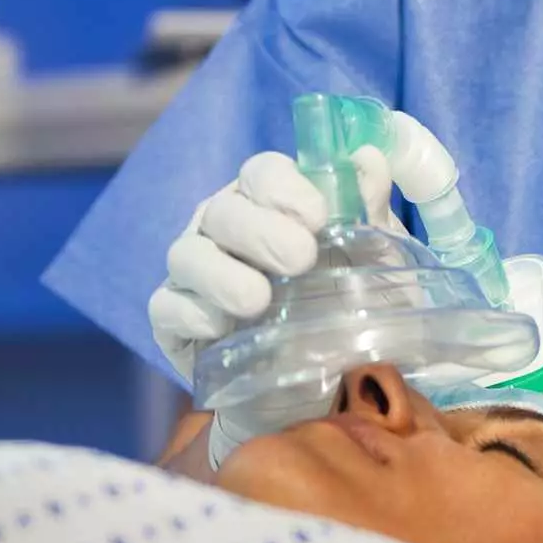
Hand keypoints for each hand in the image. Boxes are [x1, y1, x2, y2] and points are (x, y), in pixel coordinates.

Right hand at [148, 146, 397, 381]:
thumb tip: (368, 160)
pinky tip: (222, 329)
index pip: (262, 172)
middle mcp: (224, 228)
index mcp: (269, 203)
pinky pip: (166, 308)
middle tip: (301, 260)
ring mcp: (195, 272)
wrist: (327, 383)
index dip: (284, 188)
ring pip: (186, 255)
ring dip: (221, 274)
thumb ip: (370, 211)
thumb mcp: (375, 262)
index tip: (318, 217)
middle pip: (223, 211)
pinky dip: (192, 313)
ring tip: (257, 301)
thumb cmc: (347, 306)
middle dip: (259, 231)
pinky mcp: (174, 322)